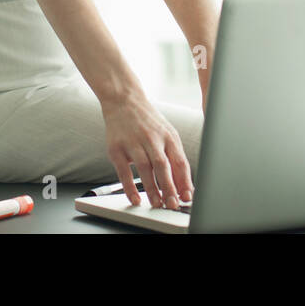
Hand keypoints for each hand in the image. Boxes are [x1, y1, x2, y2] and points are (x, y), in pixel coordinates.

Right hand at [101, 91, 193, 209]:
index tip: (187, 197)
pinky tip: (135, 198)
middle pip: (163, 165)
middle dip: (170, 187)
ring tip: (158, 204)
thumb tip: (183, 185)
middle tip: (173, 205)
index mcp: (168, 136)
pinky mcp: (116, 148)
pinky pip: (123, 171)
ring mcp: (133, 142)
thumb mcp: (166, 134)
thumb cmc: (148, 122)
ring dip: (152, 189)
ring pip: (145, 168)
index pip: (179, 161)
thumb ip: (174, 158)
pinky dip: (130, 186)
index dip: (185, 181)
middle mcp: (152, 138)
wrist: (124, 100)